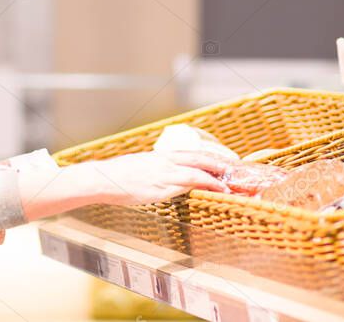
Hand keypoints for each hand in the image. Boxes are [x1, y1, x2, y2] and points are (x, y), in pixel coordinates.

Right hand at [89, 150, 229, 205]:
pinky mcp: (163, 184)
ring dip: (219, 175)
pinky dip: (208, 184)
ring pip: (200, 168)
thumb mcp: (142, 169)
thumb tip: (166, 178)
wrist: (104, 179)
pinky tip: (218, 189)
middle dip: (221, 163)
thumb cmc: (120, 177)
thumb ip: (157, 172)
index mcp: (162, 156)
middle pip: (201, 157)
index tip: (226, 163)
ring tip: (234, 182)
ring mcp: (166, 172)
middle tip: (239, 169)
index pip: (193, 154)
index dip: (212, 158)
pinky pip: (191, 182)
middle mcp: (167, 161)